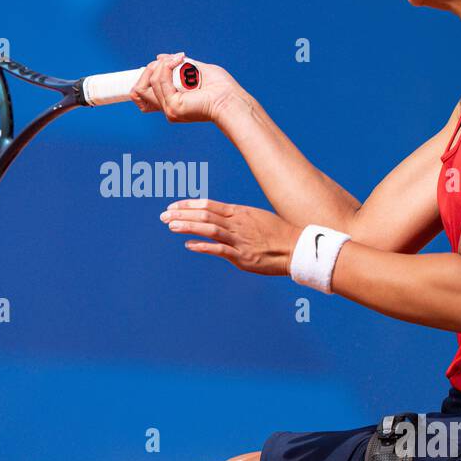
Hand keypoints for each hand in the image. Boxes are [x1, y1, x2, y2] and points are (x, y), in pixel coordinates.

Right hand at [131, 52, 243, 124]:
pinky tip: (180, 61)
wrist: (231, 99)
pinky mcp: (173, 107)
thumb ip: (177, 64)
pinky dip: (167, 67)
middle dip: (151, 68)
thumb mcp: (194, 70)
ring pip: (151, 81)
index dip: (143, 78)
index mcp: (171, 102)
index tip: (158, 64)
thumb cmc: (220, 88)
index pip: (141, 95)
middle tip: (172, 59)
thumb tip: (159, 57)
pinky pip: (160, 81)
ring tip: (179, 59)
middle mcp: (168, 108)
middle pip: (139, 88)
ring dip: (163, 64)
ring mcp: (169, 109)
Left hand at [160, 198, 301, 275]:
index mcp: (240, 212)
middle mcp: (237, 223)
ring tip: (170, 225)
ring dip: (188, 226)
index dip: (189, 204)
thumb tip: (220, 218)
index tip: (173, 205)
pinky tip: (188, 244)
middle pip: (205, 214)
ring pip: (209, 228)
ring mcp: (239, 239)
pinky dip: (203, 246)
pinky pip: (219, 249)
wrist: (297, 247)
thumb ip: (237, 218)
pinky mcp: (243, 256)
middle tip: (163, 215)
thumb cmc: (278, 234)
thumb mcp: (256, 218)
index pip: (209, 204)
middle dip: (182, 214)